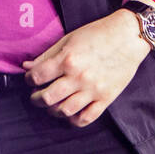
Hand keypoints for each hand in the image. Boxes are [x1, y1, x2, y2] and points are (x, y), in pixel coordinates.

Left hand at [22, 10, 151, 127]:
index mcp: (67, 59)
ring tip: (53, 104)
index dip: (28, 79)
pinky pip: (86, 118)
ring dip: (53, 110)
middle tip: (37, 95)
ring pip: (64, 111)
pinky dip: (74, 120)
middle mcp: (79, 77)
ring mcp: (93, 90)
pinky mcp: (106, 98)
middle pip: (47, 98)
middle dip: (36, 98)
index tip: (31, 78)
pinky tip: (71, 112)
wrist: (128, 37)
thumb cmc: (97, 34)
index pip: (37, 76)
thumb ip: (47, 54)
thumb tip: (26, 66)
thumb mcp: (69, 39)